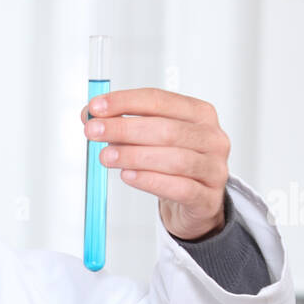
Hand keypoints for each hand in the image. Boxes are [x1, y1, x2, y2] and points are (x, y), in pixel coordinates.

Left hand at [81, 88, 230, 240]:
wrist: (194, 202)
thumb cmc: (171, 164)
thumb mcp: (149, 139)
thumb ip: (122, 124)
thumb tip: (88, 114)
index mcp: (199, 114)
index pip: (160, 100)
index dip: (125, 102)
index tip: (96, 107)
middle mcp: (212, 138)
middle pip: (166, 129)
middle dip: (125, 129)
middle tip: (93, 132)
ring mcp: (214, 168)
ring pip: (174, 159)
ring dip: (134, 156)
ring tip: (106, 157)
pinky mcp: (208, 198)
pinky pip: (179, 188)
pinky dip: (150, 181)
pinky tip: (128, 176)